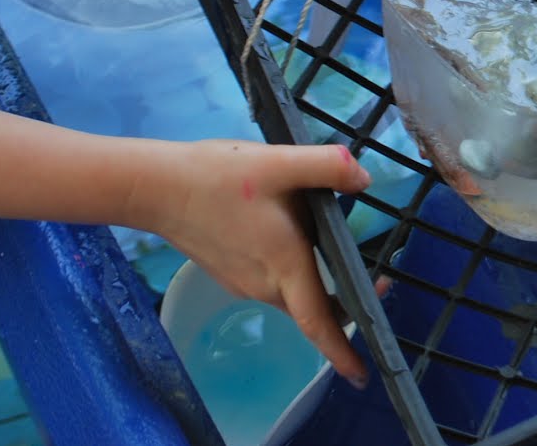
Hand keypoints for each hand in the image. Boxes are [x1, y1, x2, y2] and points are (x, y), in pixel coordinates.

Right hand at [146, 140, 373, 385]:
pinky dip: (297, 273)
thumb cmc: (217, 177)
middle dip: (348, 305)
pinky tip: (300, 237)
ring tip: (343, 252)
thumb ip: (327, 167)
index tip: (362, 375)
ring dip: (322, 286)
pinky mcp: (231, 271)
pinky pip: (274, 282)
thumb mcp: (279, 161)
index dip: (342, 352)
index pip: (318, 322)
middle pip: (313, 311)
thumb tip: (363, 178)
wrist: (156, 187)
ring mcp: (244, 282)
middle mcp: (264, 284)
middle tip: (379, 278)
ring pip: (294, 294)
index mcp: (284, 265)